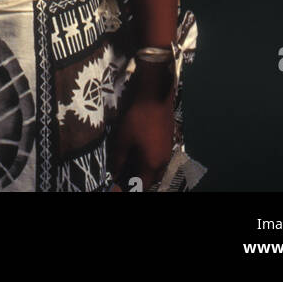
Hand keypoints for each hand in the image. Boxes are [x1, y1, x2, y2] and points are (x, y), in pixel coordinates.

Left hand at [107, 74, 174, 192]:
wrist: (155, 95)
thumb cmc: (137, 119)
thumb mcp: (122, 140)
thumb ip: (118, 160)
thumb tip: (115, 174)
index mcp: (152, 165)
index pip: (141, 185)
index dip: (129, 187)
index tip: (117, 184)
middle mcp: (162, 162)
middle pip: (149, 179)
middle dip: (137, 179)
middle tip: (122, 174)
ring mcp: (167, 150)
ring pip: (155, 168)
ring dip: (143, 169)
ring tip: (128, 163)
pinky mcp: (167, 140)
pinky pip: (158, 157)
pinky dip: (148, 159)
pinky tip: (138, 150)